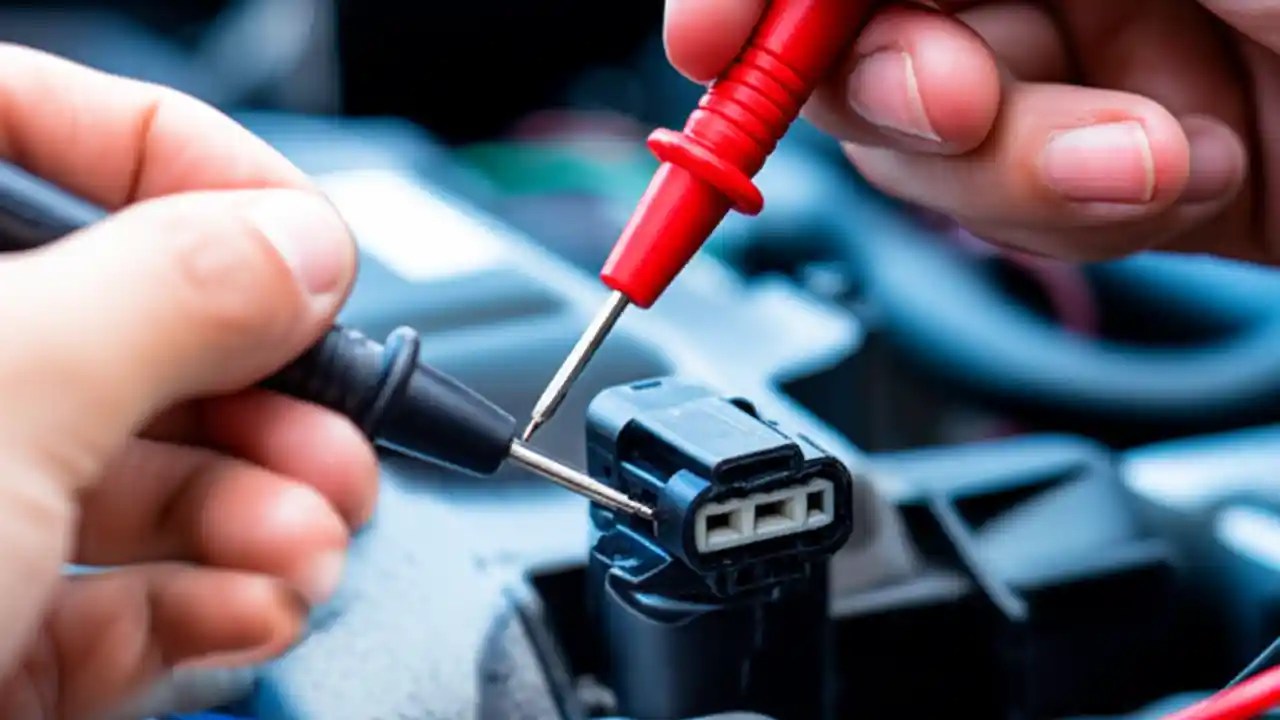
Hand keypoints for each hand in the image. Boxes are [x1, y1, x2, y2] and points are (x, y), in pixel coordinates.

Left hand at [0, 45, 376, 717]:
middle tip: (337, 426)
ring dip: (260, 514)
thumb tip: (296, 246)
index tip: (303, 250)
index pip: (37, 127)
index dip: (195, 172)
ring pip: (144, 476)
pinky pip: (121, 596)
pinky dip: (212, 603)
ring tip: (311, 545)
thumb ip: (171, 291)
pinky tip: (258, 607)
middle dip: (261, 394)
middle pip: (130, 328)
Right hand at [664, 0, 1272, 262]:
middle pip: (864, 51)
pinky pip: (1033, 220)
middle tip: (953, 103)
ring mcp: (1092, 77)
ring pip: (939, 156)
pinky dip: (1087, 218)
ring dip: (1016, 173)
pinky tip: (1187, 174)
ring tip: (1141, 153)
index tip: (707, 43)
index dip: (757, 0)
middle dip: (891, 92)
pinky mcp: (1137, 176)